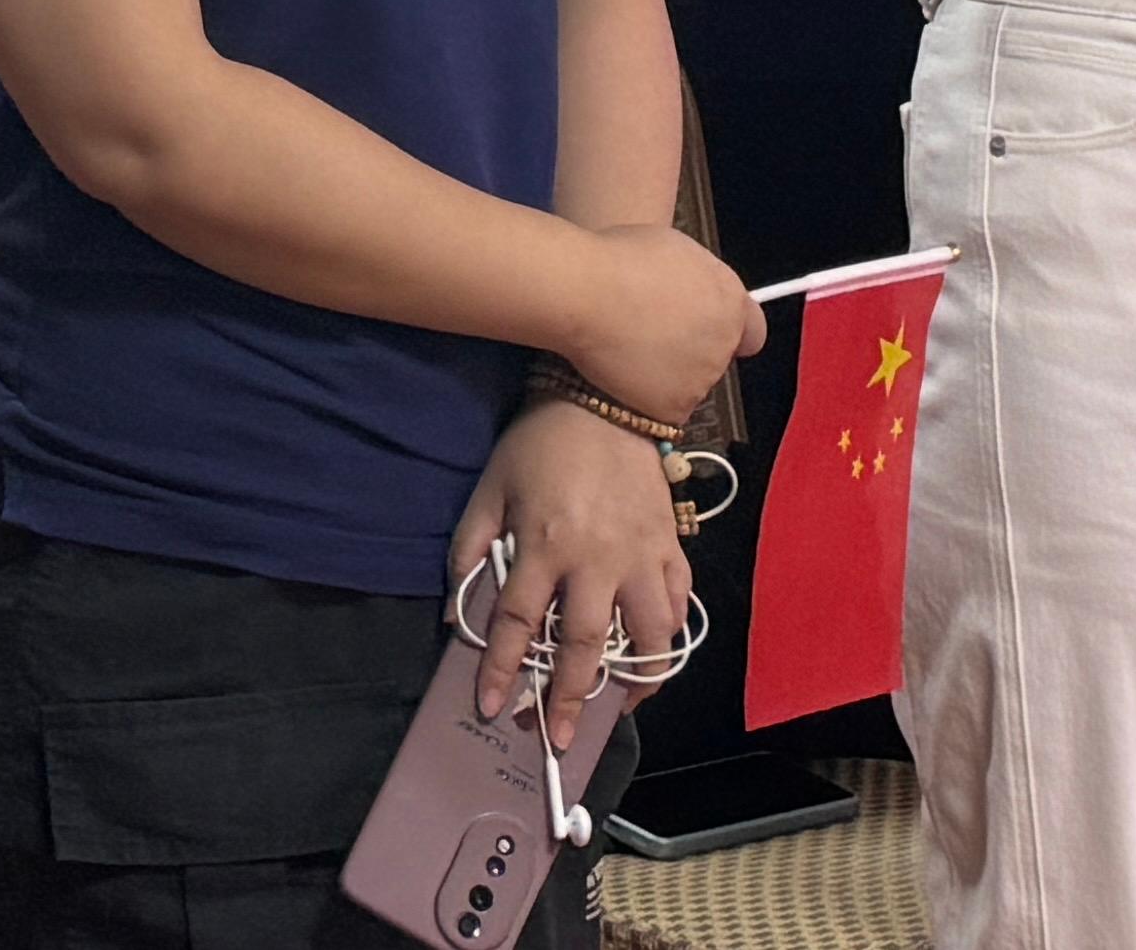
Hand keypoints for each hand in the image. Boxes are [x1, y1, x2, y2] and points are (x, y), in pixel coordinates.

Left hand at [453, 400, 698, 741]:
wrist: (606, 397)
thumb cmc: (541, 443)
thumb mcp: (491, 487)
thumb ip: (470, 548)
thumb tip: (456, 610)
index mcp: (546, 545)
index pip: (520, 625)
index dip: (504, 672)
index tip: (493, 708)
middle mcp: (597, 560)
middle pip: (585, 646)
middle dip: (569, 699)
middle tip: (560, 738)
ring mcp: (641, 555)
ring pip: (648, 635)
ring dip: (637, 679)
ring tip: (622, 707)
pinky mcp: (670, 544)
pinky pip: (679, 601)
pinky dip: (671, 633)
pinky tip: (656, 652)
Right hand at [556, 221, 763, 424]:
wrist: (586, 293)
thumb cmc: (623, 258)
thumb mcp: (676, 251)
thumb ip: (698, 281)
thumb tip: (691, 297)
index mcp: (730, 302)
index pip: (752, 331)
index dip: (728, 331)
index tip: (703, 329)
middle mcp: (723, 345)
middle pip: (714, 356)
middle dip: (690, 348)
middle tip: (648, 333)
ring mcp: (700, 381)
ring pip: (689, 383)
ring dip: (667, 373)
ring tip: (627, 352)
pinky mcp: (674, 410)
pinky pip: (664, 407)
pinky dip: (647, 396)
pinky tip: (620, 374)